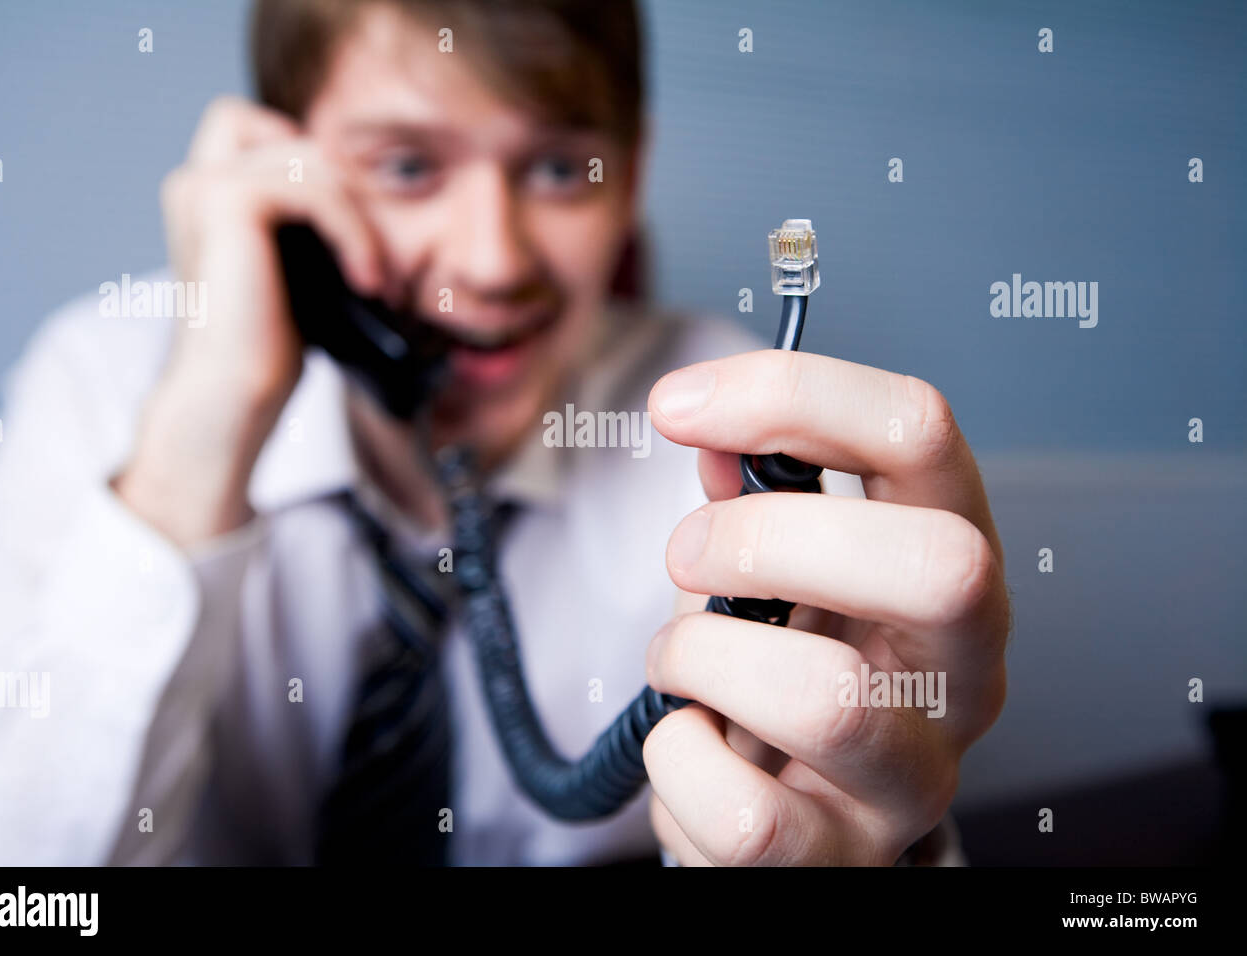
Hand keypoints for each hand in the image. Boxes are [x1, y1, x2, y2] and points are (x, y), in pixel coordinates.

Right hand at [115, 97, 387, 545]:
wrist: (229, 399)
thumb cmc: (262, 353)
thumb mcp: (294, 273)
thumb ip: (309, 228)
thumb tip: (370, 202)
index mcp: (204, 196)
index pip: (257, 125)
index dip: (308, 159)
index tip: (349, 236)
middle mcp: (195, 181)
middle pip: (301, 140)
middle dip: (351, 197)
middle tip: (377, 264)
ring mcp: (206, 186)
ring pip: (316, 164)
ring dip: (362, 223)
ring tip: (379, 282)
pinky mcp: (228, 201)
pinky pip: (318, 191)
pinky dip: (355, 235)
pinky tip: (367, 282)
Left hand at [643, 350, 1010, 864]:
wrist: (800, 805)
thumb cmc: (791, 663)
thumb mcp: (783, 561)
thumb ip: (748, 486)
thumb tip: (708, 425)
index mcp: (952, 558)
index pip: (921, 433)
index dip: (794, 394)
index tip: (678, 405)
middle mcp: (964, 667)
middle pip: (935, 566)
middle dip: (767, 538)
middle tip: (687, 553)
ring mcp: (917, 774)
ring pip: (828, 699)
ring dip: (703, 655)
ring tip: (680, 658)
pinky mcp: (846, 857)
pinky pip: (746, 814)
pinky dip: (676, 761)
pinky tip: (686, 739)